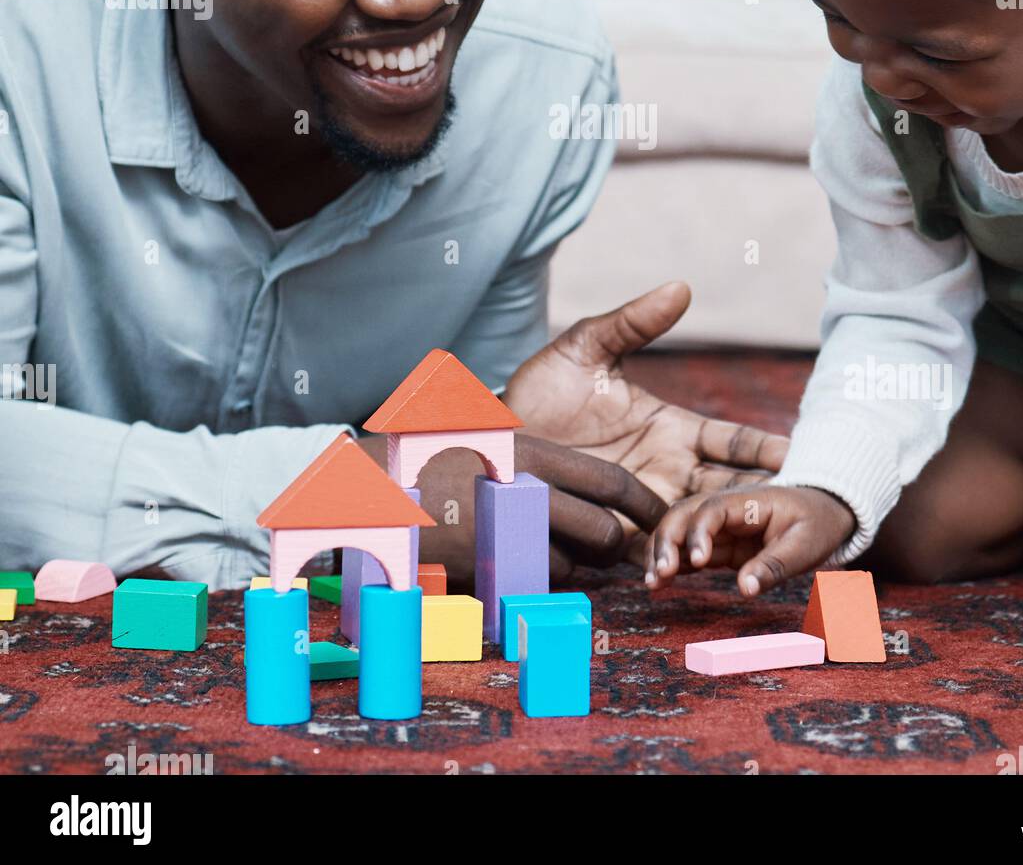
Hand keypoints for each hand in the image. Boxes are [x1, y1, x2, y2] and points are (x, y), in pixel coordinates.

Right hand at [357, 433, 665, 588]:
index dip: (643, 502)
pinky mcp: (482, 576)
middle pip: (603, 533)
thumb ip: (534, 457)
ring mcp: (502, 540)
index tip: (656, 513)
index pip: (610, 483)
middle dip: (614, 546)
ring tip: (544, 549)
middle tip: (612, 547)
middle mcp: (522, 495)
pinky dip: (530, 583)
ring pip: (569, 567)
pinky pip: (528, 588)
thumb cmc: (426, 459)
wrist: (363, 493)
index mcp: (528, 454)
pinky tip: (511, 566)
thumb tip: (584, 477)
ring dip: (568, 566)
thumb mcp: (484, 437)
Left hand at [504, 282, 790, 555]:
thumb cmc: (540, 391)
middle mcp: (667, 471)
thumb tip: (681, 286)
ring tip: (762, 549)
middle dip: (766, 502)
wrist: (489, 439)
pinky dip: (676, 562)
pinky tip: (695, 570)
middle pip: (730, 490)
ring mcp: (643, 506)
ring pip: (700, 527)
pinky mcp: (613, 536)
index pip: (734, 441)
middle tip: (807, 513)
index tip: (804, 455)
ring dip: (727, 537)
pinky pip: (653, 554)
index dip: (768, 449)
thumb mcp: (585, 349)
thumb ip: (633, 323)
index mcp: (672, 428)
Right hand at [644, 483, 855, 595]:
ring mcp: (719, 525)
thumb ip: (774, 565)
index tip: (696, 562)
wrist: (825, 511)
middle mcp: (726, 507)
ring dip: (661, 552)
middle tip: (660, 573)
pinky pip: (688, 551)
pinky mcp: (719, 544)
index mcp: (748, 500)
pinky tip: (657, 584)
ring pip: (678, 530)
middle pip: (683, 513)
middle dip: (666, 540)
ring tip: (652, 583)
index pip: (712, 508)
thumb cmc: (818, 523)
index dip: (698, 532)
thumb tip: (744, 589)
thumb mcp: (805, 544)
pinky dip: (671, 564)